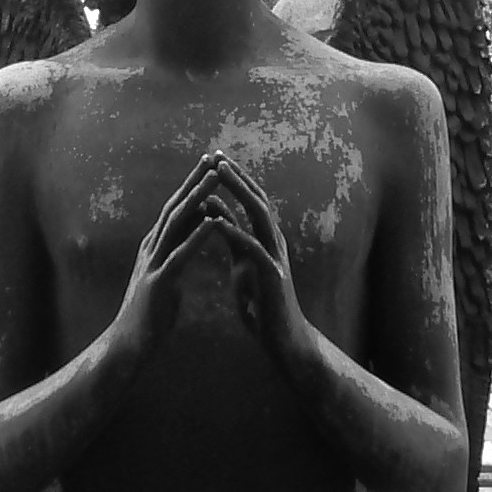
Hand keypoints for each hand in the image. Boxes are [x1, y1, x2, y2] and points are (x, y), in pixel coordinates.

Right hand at [112, 154, 226, 361]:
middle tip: (213, 157)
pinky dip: (198, 235)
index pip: (176, 208)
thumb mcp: (168, 275)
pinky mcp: (159, 283)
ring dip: (197, 197)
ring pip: (176, 223)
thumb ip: (180, 249)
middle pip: (175, 206)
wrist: (128, 346)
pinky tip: (215, 221)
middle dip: (195, 181)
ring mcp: (153, 264)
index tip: (211, 163)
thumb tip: (200, 224)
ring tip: (215, 178)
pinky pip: (181, 254)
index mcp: (154, 246)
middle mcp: (151, 248)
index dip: (192, 184)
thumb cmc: (151, 314)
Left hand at [200, 153, 311, 371]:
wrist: (281, 336)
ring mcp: (275, 256)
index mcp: (264, 236)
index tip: (214, 157)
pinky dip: (234, 232)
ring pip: (259, 215)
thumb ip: (229, 234)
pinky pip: (253, 248)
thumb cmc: (259, 300)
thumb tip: (211, 205)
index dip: (234, 177)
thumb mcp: (240, 260)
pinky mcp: (272, 275)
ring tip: (219, 174)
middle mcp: (273, 240)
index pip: (251, 198)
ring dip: (239, 192)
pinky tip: (216, 222)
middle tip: (217, 155)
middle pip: (257, 198)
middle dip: (236, 175)